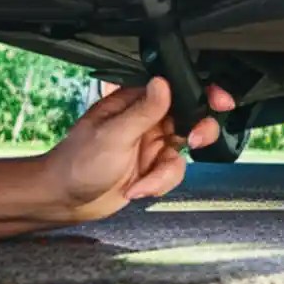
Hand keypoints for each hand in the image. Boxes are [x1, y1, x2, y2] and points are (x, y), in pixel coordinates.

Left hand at [39, 77, 234, 222]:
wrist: (64, 201)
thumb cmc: (76, 163)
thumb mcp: (113, 135)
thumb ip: (143, 110)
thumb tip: (163, 83)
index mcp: (135, 102)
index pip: (176, 89)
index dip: (202, 94)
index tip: (219, 102)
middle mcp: (146, 120)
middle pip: (191, 117)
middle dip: (197, 133)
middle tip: (192, 141)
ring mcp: (150, 144)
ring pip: (185, 151)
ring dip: (167, 171)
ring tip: (145, 181)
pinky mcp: (151, 167)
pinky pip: (173, 173)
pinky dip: (158, 184)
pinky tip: (136, 189)